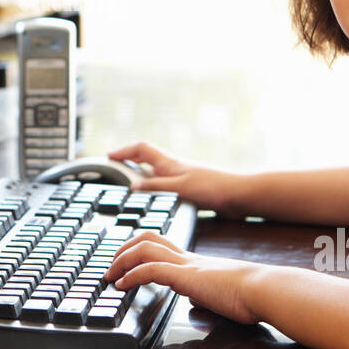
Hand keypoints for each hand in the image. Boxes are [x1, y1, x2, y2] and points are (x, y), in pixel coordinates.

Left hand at [102, 230, 260, 324]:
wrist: (263, 289)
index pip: (162, 245)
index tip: (125, 262)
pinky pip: (151, 269)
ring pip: (145, 248)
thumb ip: (203, 295)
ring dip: (122, 260)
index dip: (139, 248)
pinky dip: (132, 275)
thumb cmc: (248, 294)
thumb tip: (194, 304)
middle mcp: (187, 258)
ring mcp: (186, 265)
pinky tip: (123, 285)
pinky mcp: (186, 277)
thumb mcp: (219, 294)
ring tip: (110, 275)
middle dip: (124, 248)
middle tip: (111, 265)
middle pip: (148, 238)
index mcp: (195, 261)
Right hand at [108, 141, 240, 213]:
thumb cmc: (213, 188)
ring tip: (129, 186)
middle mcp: (174, 167)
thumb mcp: (179, 189)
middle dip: (129, 161)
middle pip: (146, 158)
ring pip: (156, 171)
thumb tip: (132, 187)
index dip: (124, 151)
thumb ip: (155, 187)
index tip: (109, 156)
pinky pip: (165, 183)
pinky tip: (155, 199)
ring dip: (141, 174)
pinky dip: (155, 187)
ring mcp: (183, 177)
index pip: (141, 149)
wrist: (239, 195)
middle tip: (115, 170)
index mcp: (169, 163)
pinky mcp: (191, 188)